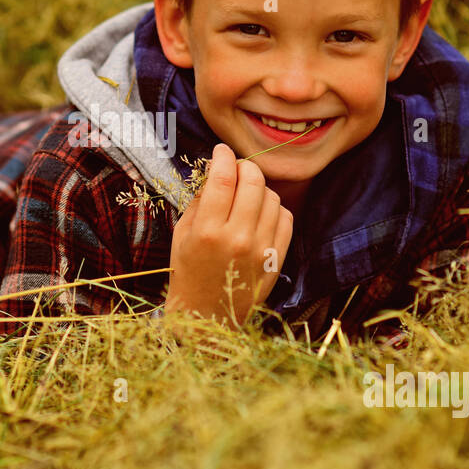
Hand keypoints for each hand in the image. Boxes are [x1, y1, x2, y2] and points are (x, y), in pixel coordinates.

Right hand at [166, 143, 293, 324]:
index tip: (221, 151)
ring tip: (245, 197)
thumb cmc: (188, 272)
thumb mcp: (182, 233)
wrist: (206, 317)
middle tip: (235, 170)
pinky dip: (274, 209)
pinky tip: (260, 214)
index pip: (223, 177)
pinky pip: (286, 217)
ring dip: (259, 189)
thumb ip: (200, 199)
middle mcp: (237, 238)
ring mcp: (261, 250)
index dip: (223, 156)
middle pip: (253, 181)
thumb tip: (218, 169)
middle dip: (244, 167)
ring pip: (272, 196)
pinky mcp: (277, 259)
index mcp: (207, 231)